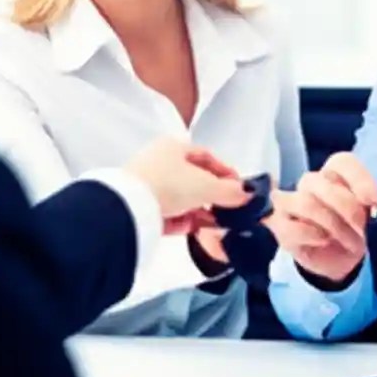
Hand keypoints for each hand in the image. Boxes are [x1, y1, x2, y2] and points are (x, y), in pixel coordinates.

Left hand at [124, 137, 250, 234]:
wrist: (129, 206)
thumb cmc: (168, 184)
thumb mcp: (206, 186)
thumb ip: (229, 191)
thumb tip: (246, 195)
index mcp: (173, 146)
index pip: (206, 156)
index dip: (224, 171)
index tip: (238, 187)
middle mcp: (159, 162)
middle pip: (193, 179)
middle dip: (212, 195)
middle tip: (228, 208)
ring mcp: (147, 184)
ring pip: (181, 198)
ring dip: (199, 210)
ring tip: (214, 223)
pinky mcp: (140, 207)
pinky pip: (167, 213)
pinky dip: (182, 220)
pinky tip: (194, 229)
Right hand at [265, 152, 376, 284]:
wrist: (340, 258)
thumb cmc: (355, 230)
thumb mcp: (369, 218)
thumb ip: (370, 207)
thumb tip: (371, 206)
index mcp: (335, 172)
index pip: (342, 163)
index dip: (360, 181)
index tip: (375, 203)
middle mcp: (311, 183)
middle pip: (321, 181)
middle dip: (347, 208)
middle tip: (363, 228)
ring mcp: (292, 202)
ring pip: (306, 203)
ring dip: (333, 225)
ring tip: (350, 241)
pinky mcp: (280, 225)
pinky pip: (291, 227)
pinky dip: (311, 236)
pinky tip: (323, 241)